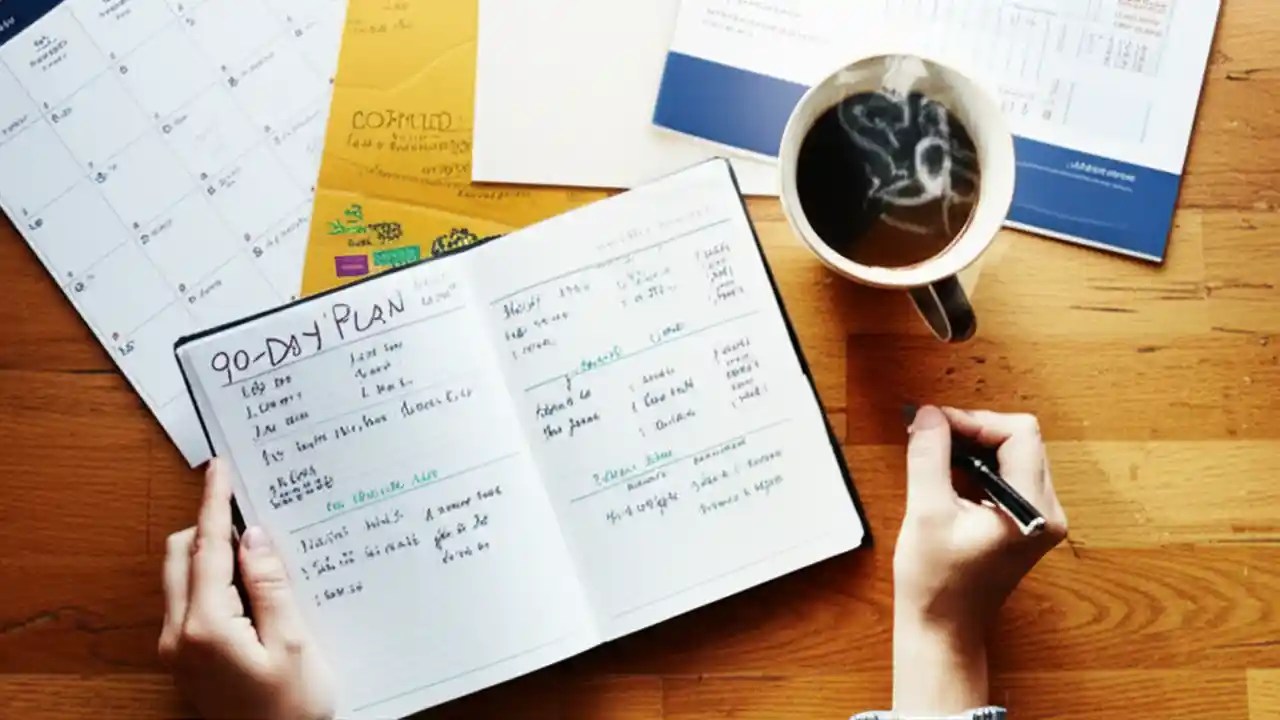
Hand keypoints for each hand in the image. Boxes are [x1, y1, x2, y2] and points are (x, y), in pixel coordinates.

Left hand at [160, 460, 334, 719]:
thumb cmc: (291, 710)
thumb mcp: (294, 644)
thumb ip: (270, 585)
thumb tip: (253, 536)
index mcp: (206, 626)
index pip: (207, 548)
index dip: (214, 503)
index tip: (218, 468)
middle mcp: (179, 635)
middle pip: (181, 555)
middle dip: (209, 525)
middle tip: (250, 507)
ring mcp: (177, 649)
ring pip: (181, 576)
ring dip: (211, 554)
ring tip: (259, 550)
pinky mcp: (185, 658)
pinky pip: (189, 601)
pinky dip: (212, 580)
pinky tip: (251, 585)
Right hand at [891, 406, 1067, 713]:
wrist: (943, 627)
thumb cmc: (936, 581)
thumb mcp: (926, 512)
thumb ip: (929, 456)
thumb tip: (928, 415)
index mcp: (1033, 508)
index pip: (1018, 434)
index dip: (974, 420)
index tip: (934, 424)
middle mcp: (1048, 510)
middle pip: (1021, 440)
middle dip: (974, 429)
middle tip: (932, 434)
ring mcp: (1040, 517)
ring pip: (1015, 453)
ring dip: (976, 445)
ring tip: (937, 453)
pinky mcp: (1026, 522)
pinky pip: (1009, 473)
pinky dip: (980, 463)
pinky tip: (950, 473)